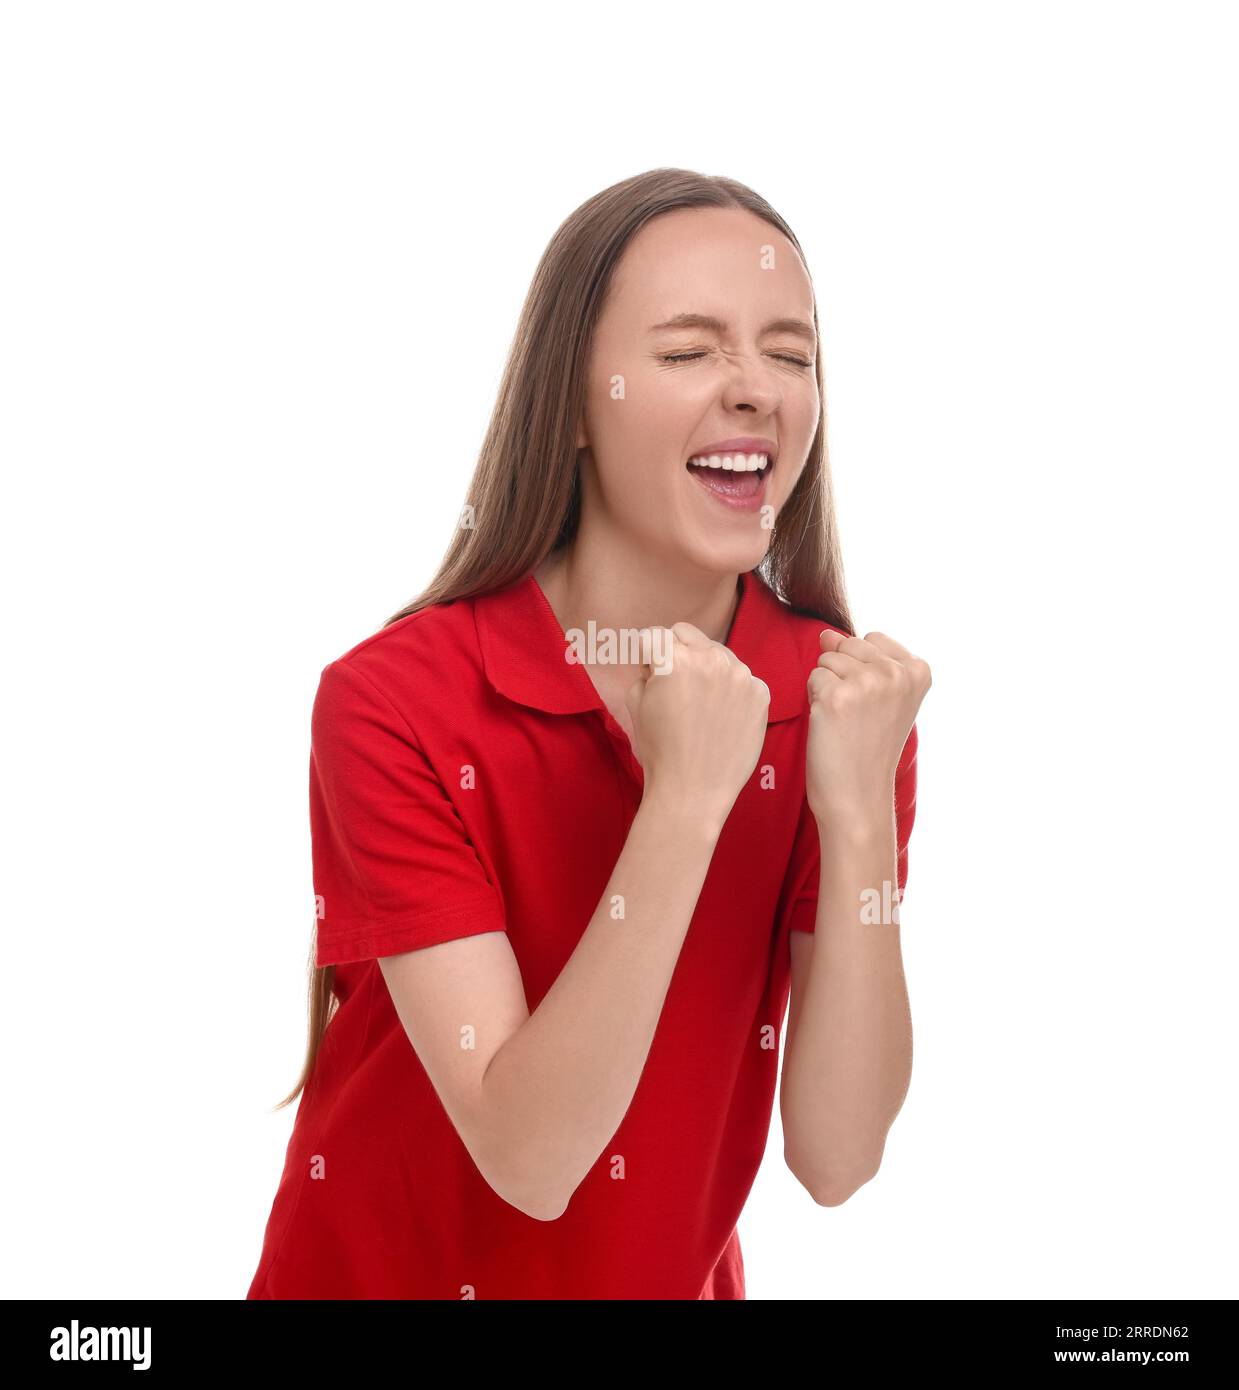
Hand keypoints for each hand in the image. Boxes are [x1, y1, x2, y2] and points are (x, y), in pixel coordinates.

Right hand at [627, 622, 769, 831]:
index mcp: (674, 659)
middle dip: (677, 652)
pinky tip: (721, 716)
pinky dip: (730, 689)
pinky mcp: (760, 693)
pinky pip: (741, 677)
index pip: (656, 635)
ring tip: (700, 705)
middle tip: (674, 686)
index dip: (648, 655)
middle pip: (688, 635)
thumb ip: (645, 669)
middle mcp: (711, 658)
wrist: (693, 792)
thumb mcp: (636, 703)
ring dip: (706, 668)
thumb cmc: (659, 750)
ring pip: (718, 654)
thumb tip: (655, 659)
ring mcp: (741, 675)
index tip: (650, 671)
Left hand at [806, 627, 930, 824]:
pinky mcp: (836, 695)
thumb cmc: (868, 748)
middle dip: (843, 674)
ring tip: (844, 721)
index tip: (874, 705)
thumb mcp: (882, 697)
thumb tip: (826, 633)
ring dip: (827, 687)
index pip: (872, 639)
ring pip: (827, 659)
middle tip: (857, 715)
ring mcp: (868, 682)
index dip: (862, 669)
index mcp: (918, 671)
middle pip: (848, 644)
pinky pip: (813, 677)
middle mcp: (897, 673)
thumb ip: (862, 658)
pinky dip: (814, 700)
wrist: (857, 794)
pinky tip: (831, 725)